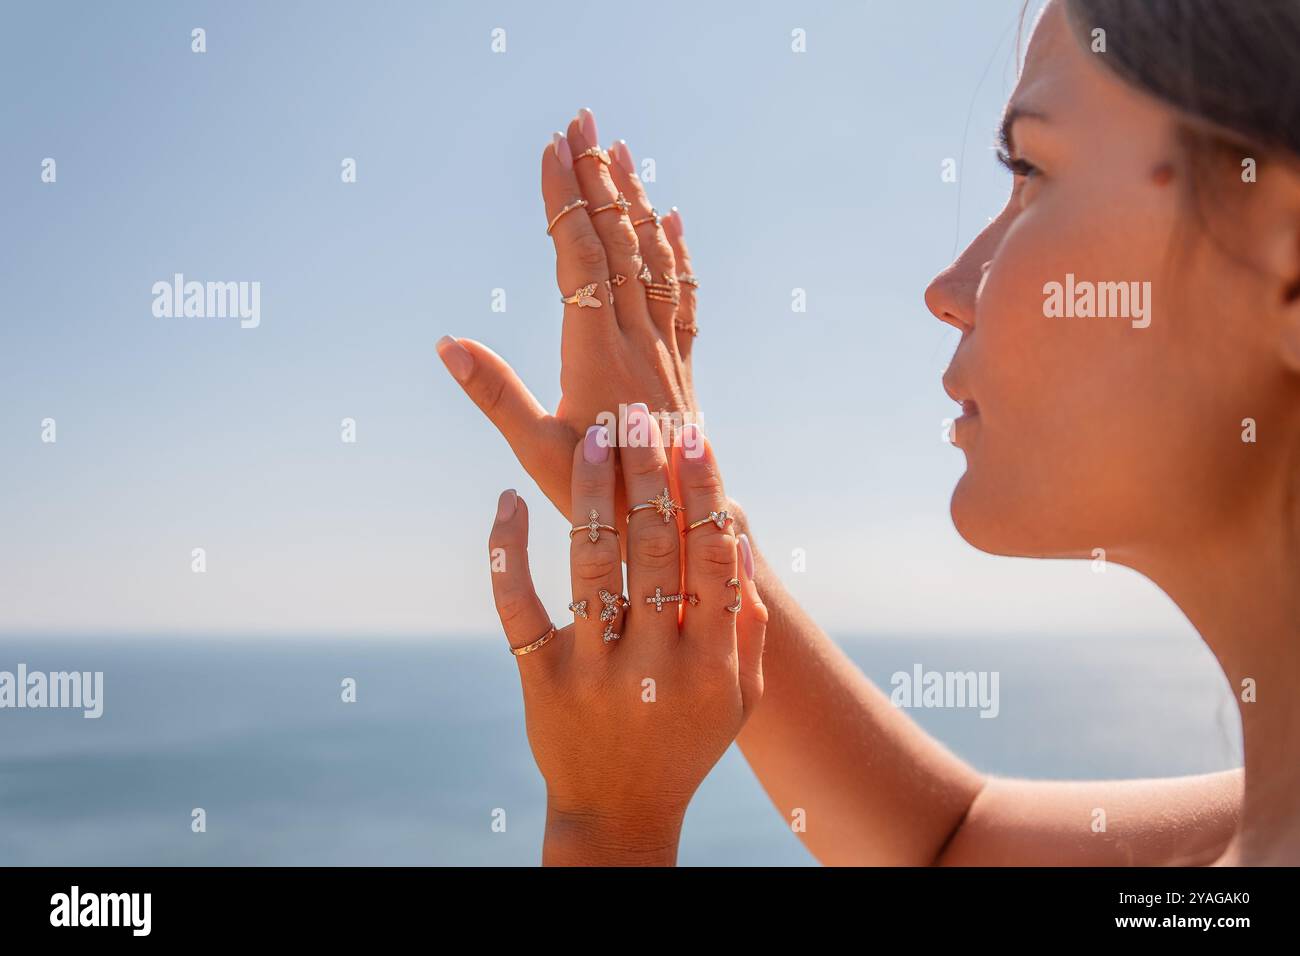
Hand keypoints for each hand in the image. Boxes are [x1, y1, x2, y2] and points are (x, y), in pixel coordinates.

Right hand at [439, 107, 701, 525]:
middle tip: (583, 120)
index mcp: (596, 353)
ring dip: (635, 201)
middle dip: (598, 178)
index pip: (580, 257)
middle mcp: (635, 340)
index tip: (551, 151)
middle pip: (618, 242)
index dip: (565, 202)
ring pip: (652, 260)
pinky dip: (677, 253)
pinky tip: (673, 219)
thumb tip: (446, 345)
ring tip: (621, 149)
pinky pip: (683, 296)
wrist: (679, 524)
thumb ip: (494, 394)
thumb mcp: (536, 450)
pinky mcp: (680, 366)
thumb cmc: (601, 497)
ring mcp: (663, 350)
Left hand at [487, 406, 765, 865]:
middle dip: (647, 472)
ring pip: (590, 561)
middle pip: (654, 547)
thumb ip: (751, 628)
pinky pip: (518, 604)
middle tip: (639, 415)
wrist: (617, 812)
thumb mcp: (738, 698)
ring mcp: (592, 671)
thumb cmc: (685, 743)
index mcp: (711, 664)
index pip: (714, 560)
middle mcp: (655, 664)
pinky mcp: (538, 678)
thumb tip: (744, 541)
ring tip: (594, 436)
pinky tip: (507, 501)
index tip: (695, 437)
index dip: (705, 492)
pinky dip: (507, 549)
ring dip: (590, 490)